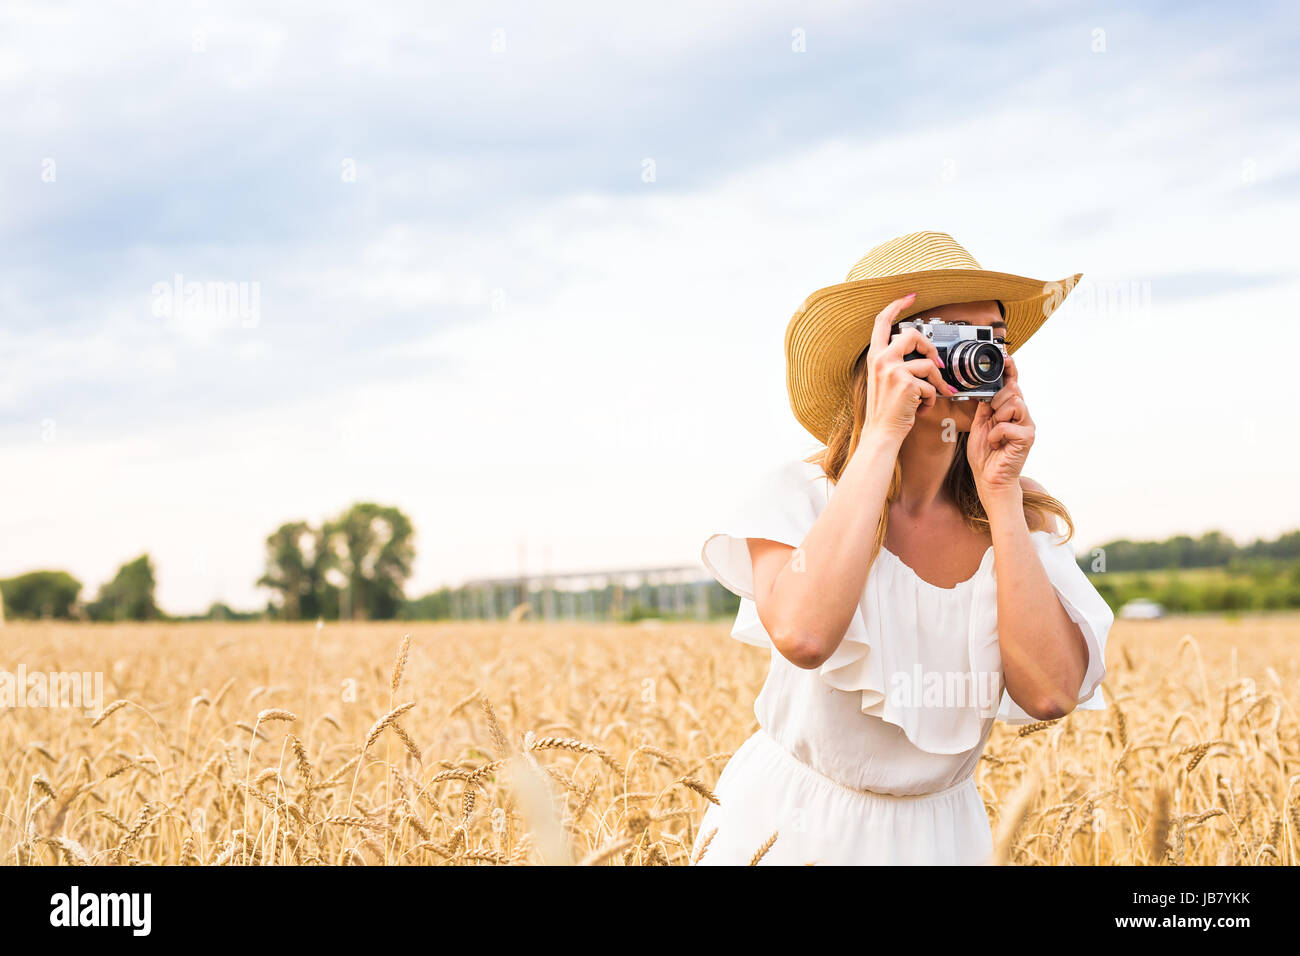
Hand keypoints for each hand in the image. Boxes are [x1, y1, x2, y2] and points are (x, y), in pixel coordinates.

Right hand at [861, 294, 955, 441]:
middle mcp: (881, 360)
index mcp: (875, 357)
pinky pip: (931, 385)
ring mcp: (893, 370)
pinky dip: (931, 399)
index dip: (896, 306)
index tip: (909, 297)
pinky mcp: (906, 384)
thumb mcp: (883, 380)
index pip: (882, 322)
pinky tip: (921, 408)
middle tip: (935, 363)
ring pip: (928, 363)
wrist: (881, 433)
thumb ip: (895, 363)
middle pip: (912, 334)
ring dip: (935, 382)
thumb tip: (922, 356)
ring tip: (930, 396)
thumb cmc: (885, 411)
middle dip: (929, 347)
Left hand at [967, 356, 1032, 502]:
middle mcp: (1022, 416)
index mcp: (1010, 411)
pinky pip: (1008, 424)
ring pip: (1013, 403)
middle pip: (1012, 390)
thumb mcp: (979, 425)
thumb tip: (984, 390)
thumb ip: (984, 407)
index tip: (1006, 357)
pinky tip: (997, 443)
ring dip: (997, 416)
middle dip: (996, 400)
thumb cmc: (986, 455)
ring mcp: (1026, 426)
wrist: (989, 479)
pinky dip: (997, 433)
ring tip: (994, 432)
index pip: (1012, 385)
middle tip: (991, 417)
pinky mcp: (1027, 437)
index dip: (1010, 370)